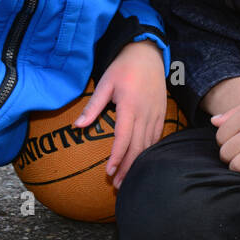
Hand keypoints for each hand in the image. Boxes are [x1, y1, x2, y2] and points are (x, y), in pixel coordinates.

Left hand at [73, 40, 166, 188]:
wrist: (148, 53)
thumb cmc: (123, 67)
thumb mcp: (105, 83)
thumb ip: (93, 106)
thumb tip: (78, 126)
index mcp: (129, 106)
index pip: (123, 138)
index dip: (116, 157)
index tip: (109, 172)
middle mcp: (145, 113)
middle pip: (137, 147)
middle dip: (128, 168)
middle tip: (118, 185)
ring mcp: (156, 114)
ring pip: (148, 145)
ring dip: (138, 164)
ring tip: (128, 179)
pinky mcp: (162, 114)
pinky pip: (156, 138)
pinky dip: (148, 152)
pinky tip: (142, 162)